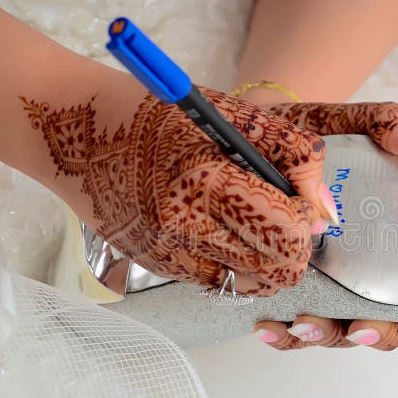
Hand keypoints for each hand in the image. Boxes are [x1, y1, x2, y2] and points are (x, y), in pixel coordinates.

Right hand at [21, 86, 335, 294]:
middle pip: (279, 264)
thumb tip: (323, 211)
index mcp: (206, 177)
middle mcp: (185, 224)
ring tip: (262, 230)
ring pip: (255, 284)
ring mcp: (168, 251)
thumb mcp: (226, 113)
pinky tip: (229, 238)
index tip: (303, 198)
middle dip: (298, 244)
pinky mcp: (156, 266)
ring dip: (271, 261)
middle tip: (290, 221)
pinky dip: (237, 267)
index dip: (311, 211)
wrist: (74, 133)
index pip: (291, 220)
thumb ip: (284, 153)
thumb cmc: (153, 114)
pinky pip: (219, 285)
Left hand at [253, 101, 397, 349]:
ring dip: (324, 337)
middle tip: (359, 328)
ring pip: (340, 330)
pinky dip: (282, 336)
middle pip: (390, 320)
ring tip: (301, 326)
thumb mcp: (355, 122)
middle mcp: (368, 269)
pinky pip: (292, 325)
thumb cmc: (319, 136)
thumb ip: (389, 125)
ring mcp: (331, 282)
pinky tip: (266, 328)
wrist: (263, 138)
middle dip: (378, 333)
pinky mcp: (292, 286)